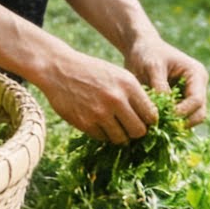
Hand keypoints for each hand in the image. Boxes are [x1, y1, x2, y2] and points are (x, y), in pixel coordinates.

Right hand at [34, 49, 159, 143]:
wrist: (58, 69)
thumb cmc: (91, 72)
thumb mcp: (117, 75)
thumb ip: (134, 94)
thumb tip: (150, 120)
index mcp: (128, 85)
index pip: (151, 115)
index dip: (148, 121)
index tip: (142, 121)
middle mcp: (116, 99)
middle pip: (139, 131)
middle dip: (135, 132)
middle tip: (128, 127)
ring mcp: (100, 112)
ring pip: (121, 139)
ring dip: (119, 135)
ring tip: (113, 125)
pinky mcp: (85, 123)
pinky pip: (102, 138)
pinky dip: (102, 133)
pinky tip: (97, 121)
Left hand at [122, 37, 208, 126]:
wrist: (140, 47)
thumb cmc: (146, 53)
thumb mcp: (152, 67)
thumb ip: (160, 87)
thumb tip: (164, 111)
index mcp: (196, 75)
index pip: (196, 100)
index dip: (182, 112)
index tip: (161, 117)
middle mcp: (198, 86)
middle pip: (198, 114)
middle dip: (181, 122)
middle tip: (160, 127)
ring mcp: (190, 95)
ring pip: (190, 119)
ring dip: (175, 124)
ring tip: (156, 126)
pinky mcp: (180, 101)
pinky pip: (179, 118)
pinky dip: (169, 122)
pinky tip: (154, 123)